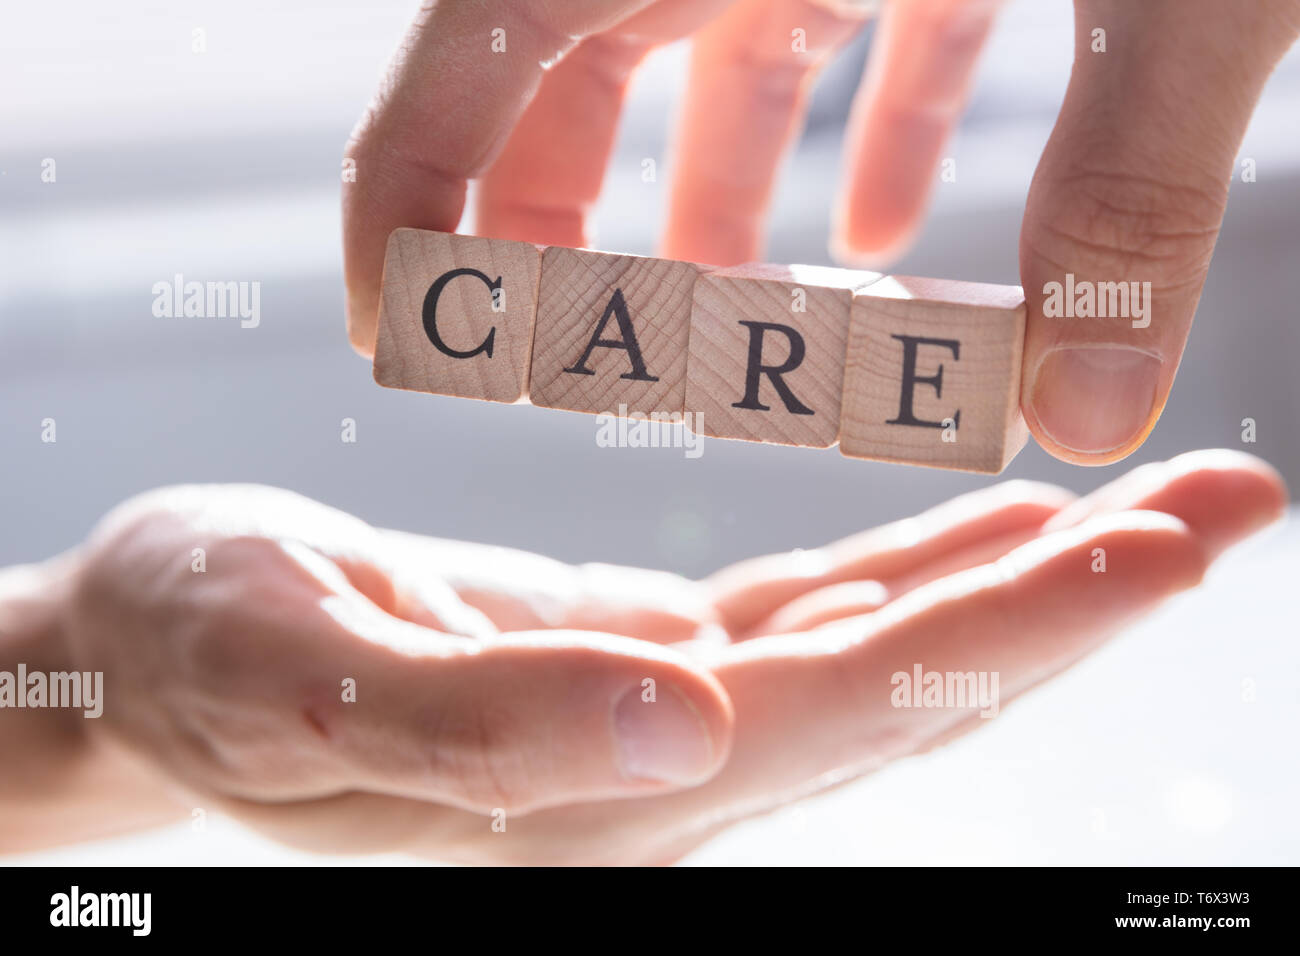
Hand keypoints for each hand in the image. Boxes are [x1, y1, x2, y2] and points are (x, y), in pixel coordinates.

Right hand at [5, 449, 1279, 862]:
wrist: (169, 648)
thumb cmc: (203, 656)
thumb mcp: (300, 677)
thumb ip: (490, 730)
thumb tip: (686, 735)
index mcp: (590, 796)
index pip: (849, 708)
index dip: (1013, 630)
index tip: (1162, 545)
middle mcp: (658, 772)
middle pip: (907, 681)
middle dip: (1078, 595)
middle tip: (1236, 504)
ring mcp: (664, 716)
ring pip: (882, 645)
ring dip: (1025, 576)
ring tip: (1160, 505)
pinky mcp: (645, 659)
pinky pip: (812, 615)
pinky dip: (917, 569)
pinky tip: (997, 523)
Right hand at [342, 0, 1299, 463]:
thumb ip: (1124, 184)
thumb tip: (1089, 415)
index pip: (452, 72)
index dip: (402, 221)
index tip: (398, 341)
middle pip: (552, 75)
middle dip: (561, 233)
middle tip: (590, 361)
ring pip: (695, 61)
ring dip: (711, 201)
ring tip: (741, 325)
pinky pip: (838, 20)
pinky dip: (861, 127)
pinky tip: (897, 223)